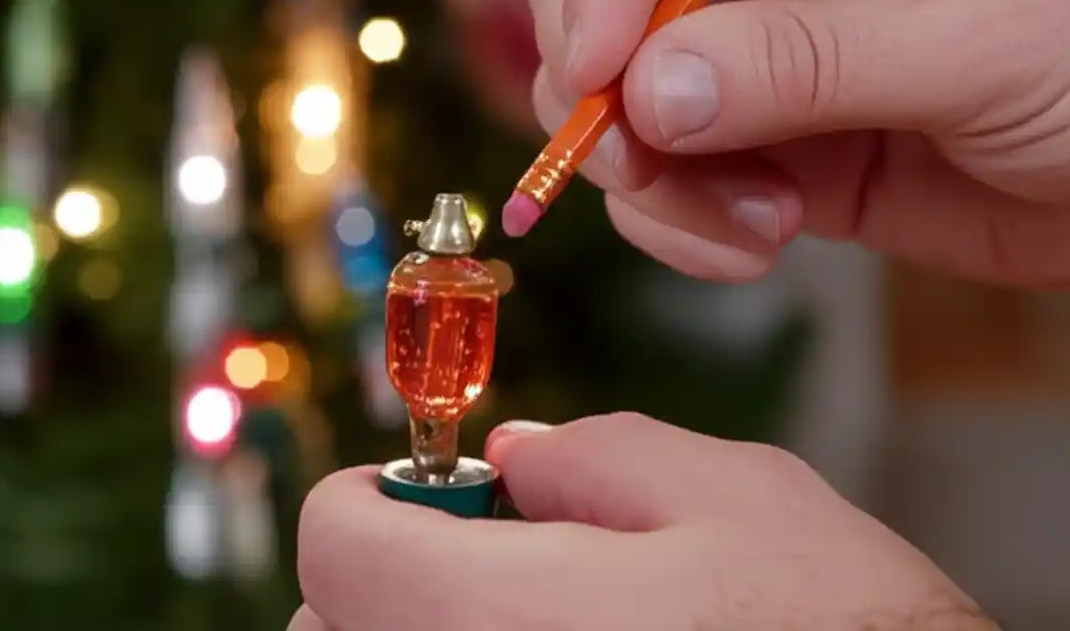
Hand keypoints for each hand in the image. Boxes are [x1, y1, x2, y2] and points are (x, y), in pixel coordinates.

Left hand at [290, 413, 995, 629]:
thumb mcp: (735, 498)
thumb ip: (597, 455)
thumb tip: (519, 459)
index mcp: (491, 619)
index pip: (336, 540)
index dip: (379, 497)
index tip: (436, 492)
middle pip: (334, 626)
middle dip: (395, 576)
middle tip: (494, 559)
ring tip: (541, 621)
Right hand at [527, 0, 1069, 286]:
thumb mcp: (974, 45)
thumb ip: (813, 61)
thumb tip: (655, 91)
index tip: (599, 66)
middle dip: (598, 86)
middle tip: (635, 155)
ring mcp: (745, 70)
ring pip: (617, 108)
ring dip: (655, 181)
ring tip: (758, 223)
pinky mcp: (747, 156)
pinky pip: (660, 188)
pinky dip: (679, 229)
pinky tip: (757, 244)